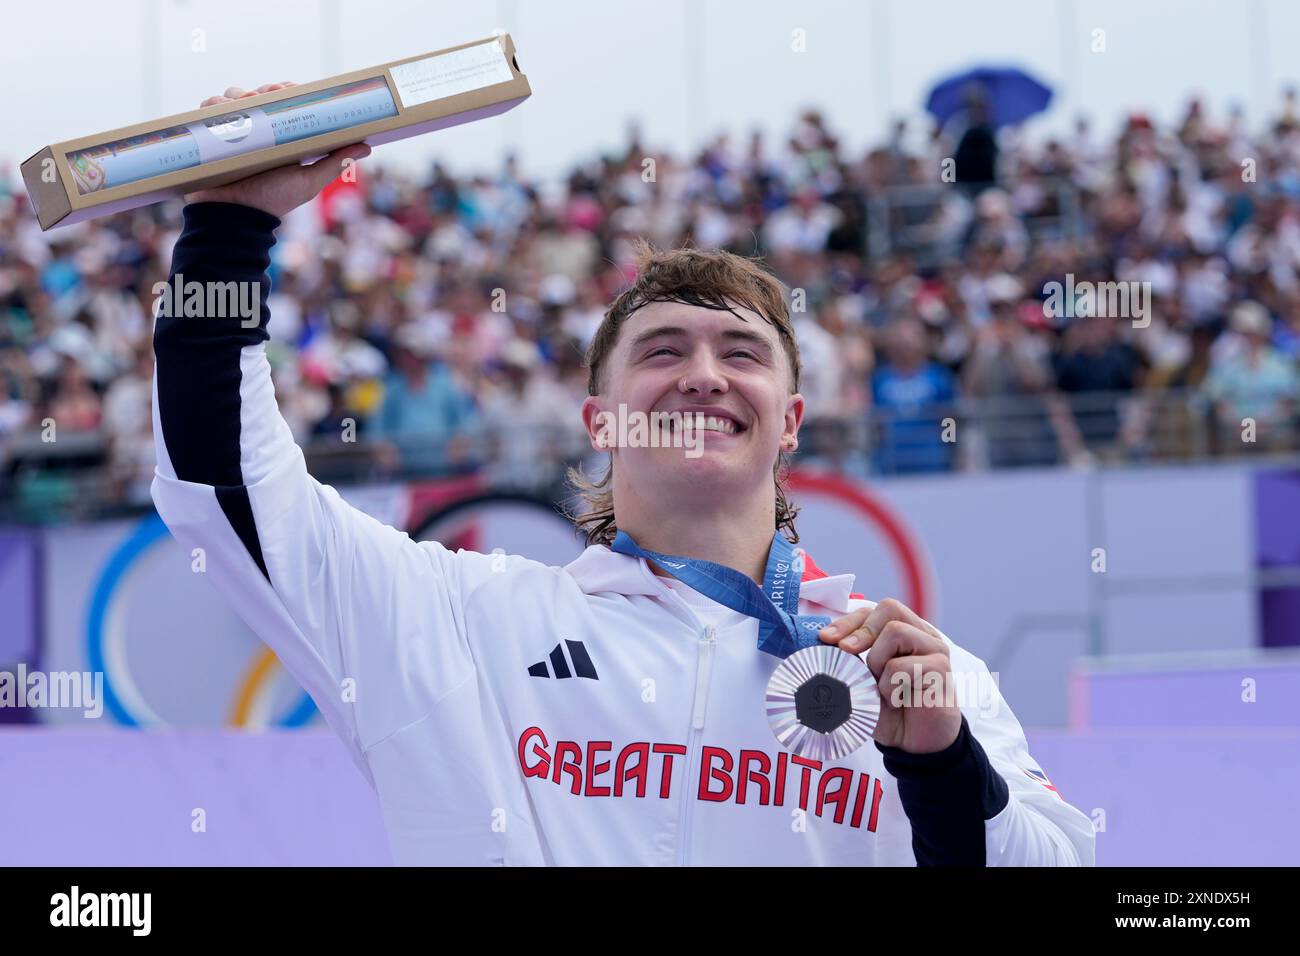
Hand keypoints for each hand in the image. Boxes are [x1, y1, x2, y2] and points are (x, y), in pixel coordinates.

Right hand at [184, 82, 370, 217]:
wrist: (235, 218)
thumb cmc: (273, 201)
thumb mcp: (308, 181)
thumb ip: (334, 163)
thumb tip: (366, 146)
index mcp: (279, 138)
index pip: (283, 104)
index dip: (287, 92)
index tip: (292, 88)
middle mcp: (255, 132)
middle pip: (258, 96)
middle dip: (264, 90)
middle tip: (271, 93)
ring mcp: (230, 133)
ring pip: (232, 99)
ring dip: (239, 94)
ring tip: (248, 101)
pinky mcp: (208, 137)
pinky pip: (207, 111)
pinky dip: (214, 105)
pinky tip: (224, 108)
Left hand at [817, 598, 961, 753]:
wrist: (915, 743)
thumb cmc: (889, 711)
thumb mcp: (861, 684)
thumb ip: (847, 664)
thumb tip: (821, 648)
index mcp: (903, 632)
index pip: (875, 611)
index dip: (848, 621)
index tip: (825, 639)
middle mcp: (921, 635)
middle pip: (890, 608)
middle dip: (861, 630)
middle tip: (845, 651)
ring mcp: (934, 649)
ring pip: (896, 631)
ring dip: (876, 660)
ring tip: (880, 686)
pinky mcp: (941, 668)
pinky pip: (903, 665)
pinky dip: (890, 684)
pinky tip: (896, 700)